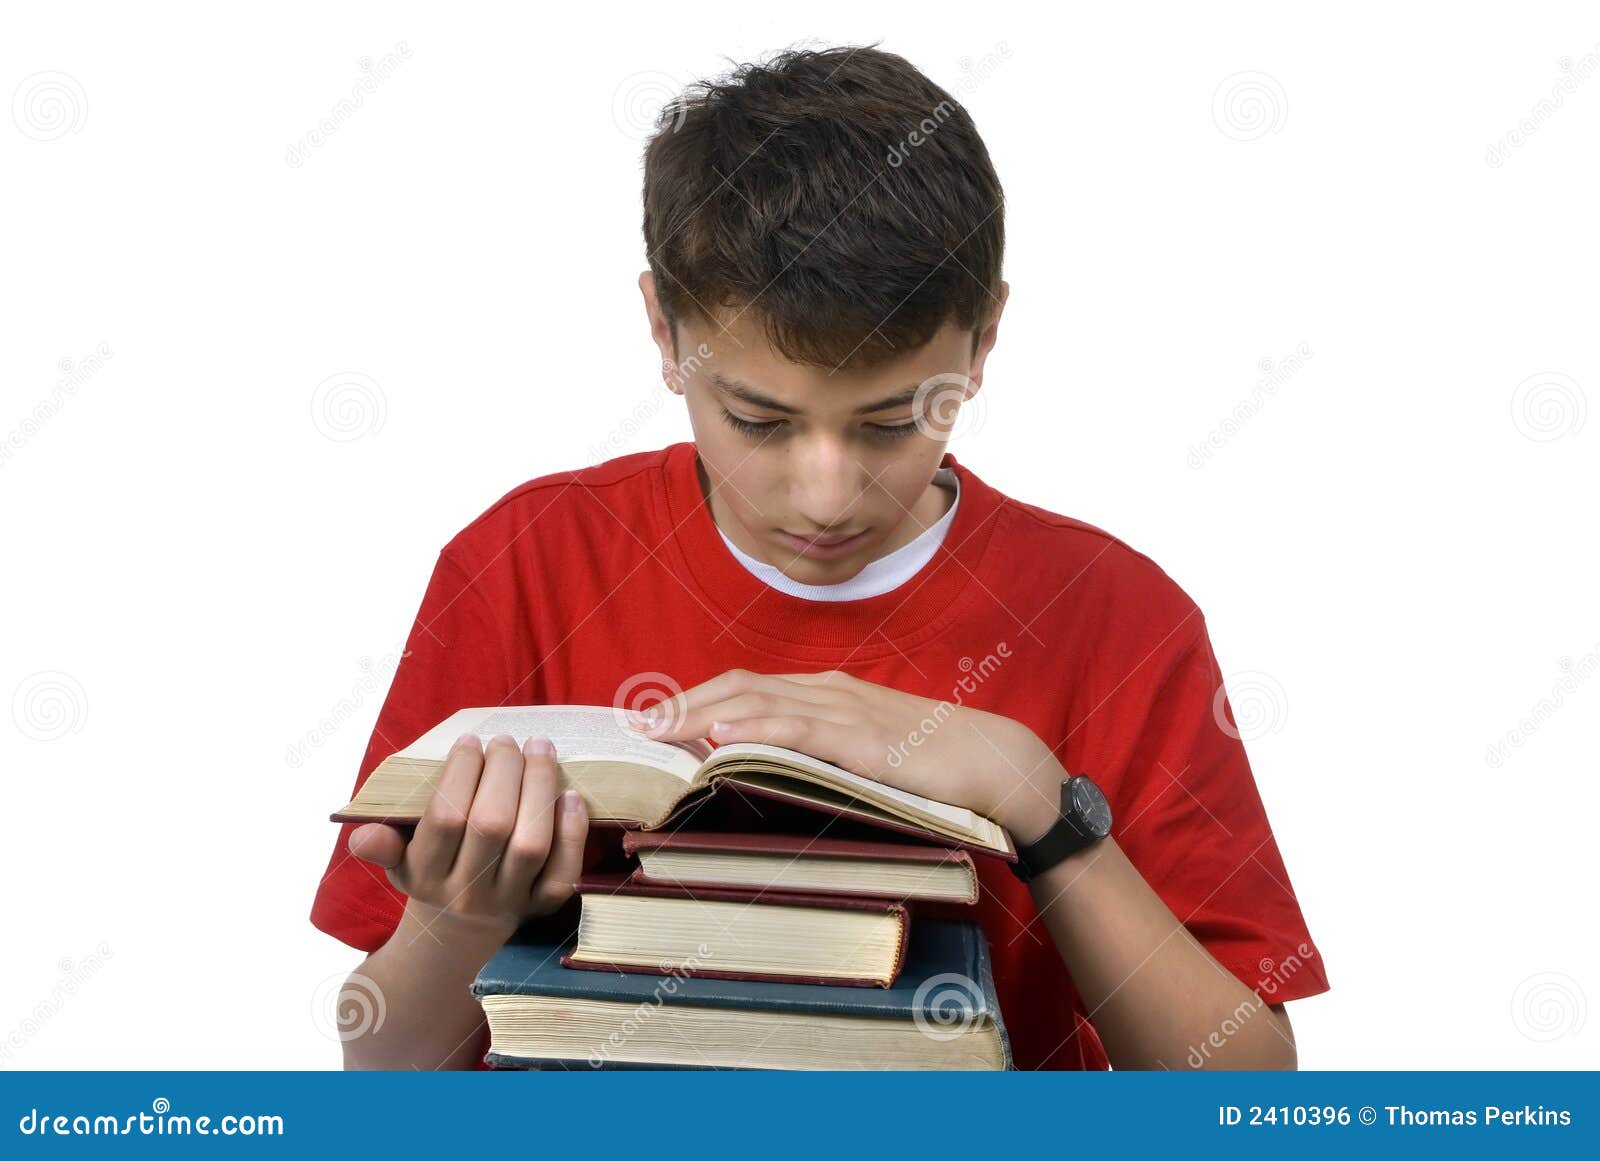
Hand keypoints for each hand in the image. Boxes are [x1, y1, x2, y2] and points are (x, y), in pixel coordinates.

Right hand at [347, 734, 587, 936]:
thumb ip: (381, 844)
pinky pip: (564, 871)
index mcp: (425, 875)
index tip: (471, 742)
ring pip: (531, 844)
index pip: (446, 818)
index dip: (461, 773)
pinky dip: (572, 832)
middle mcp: (467, 892)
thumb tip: (362, 836)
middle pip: (492, 825)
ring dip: (540, 788)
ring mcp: (508, 901)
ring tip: (540, 750)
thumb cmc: (431, 875)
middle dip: (505, 771)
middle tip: (507, 740)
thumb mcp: (398, 862)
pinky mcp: (543, 907)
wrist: (459, 936)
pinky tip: (571, 796)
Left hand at [628, 669, 1062, 839]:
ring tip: (657, 728)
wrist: (996, 762)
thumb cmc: (932, 764)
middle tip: (634, 725)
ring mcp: (847, 711)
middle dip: (683, 704)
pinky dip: (757, 727)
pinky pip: (801, 728)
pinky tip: (723, 735)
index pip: (746, 688)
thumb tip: (759, 769)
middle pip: (740, 687)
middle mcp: (828, 692)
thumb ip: (816, 755)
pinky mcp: (865, 740)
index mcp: (826, 694)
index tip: (650, 719)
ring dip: (702, 713)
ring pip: (760, 701)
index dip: (695, 699)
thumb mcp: (862, 756)